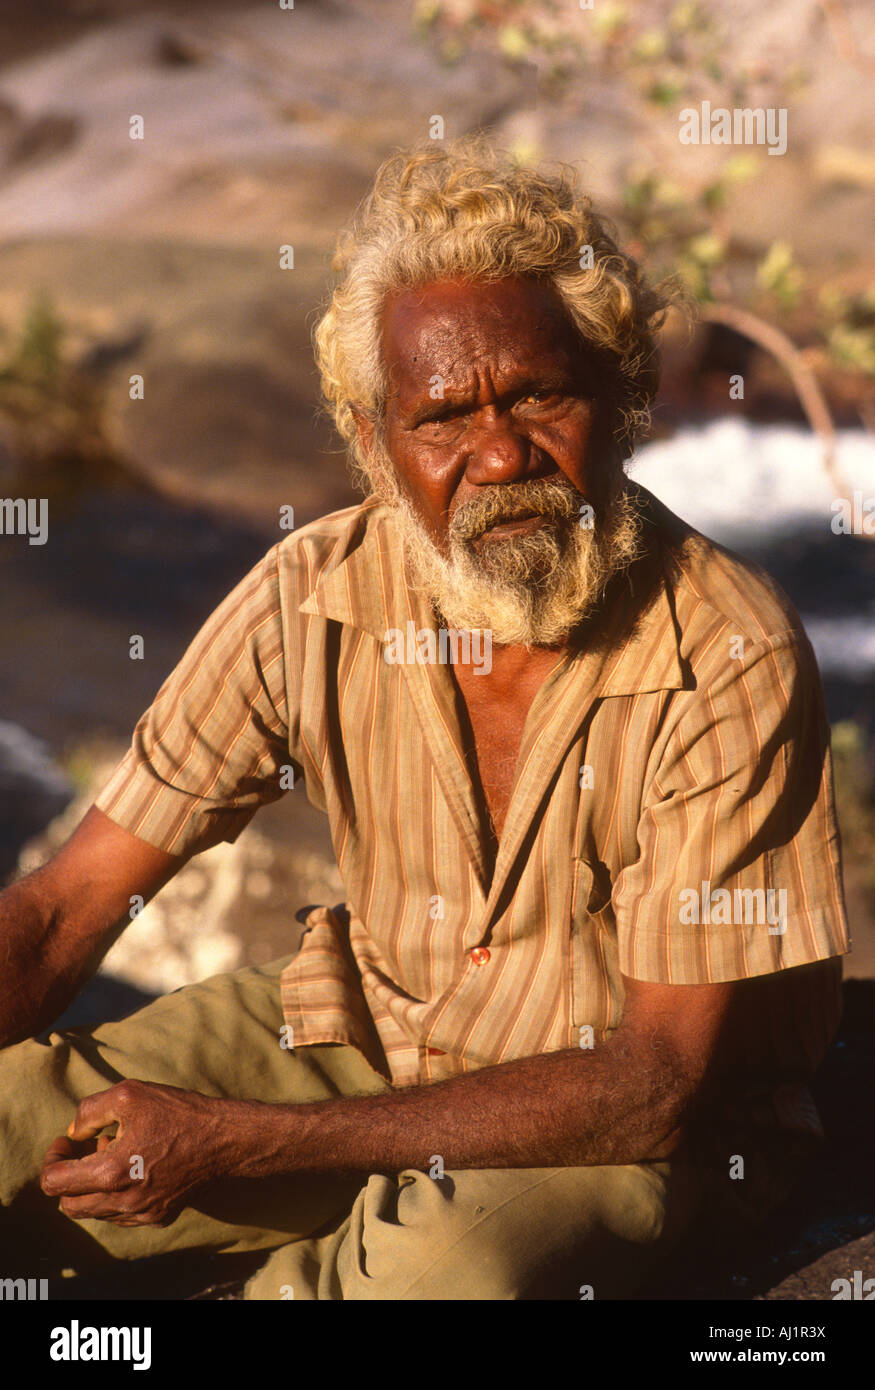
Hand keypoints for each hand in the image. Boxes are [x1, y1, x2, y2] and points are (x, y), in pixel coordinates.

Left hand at [40, 1079, 225, 1225]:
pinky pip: (121, 1215)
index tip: (68, 1140)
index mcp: (109, 1173)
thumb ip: (89, 1112)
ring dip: (93, 1187)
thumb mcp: (128, 1094)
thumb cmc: (178, 1112)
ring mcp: (142, 1213)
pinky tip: (134, 1168)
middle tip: (85, 1149)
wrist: (225, 1138)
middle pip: (69, 1205)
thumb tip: (74, 1133)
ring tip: (115, 1154)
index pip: (55, 1182)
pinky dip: (115, 1196)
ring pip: (95, 1212)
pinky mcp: (159, 1217)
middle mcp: (122, 1202)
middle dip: (68, 1177)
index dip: (54, 1158)